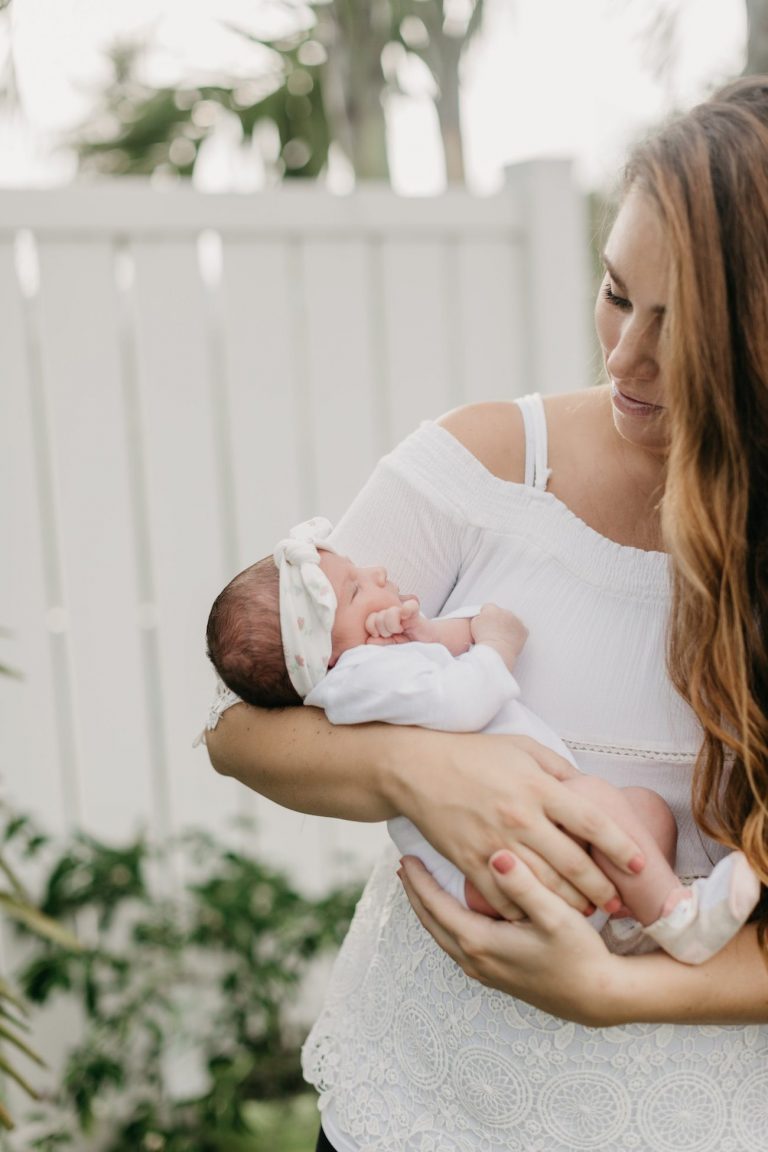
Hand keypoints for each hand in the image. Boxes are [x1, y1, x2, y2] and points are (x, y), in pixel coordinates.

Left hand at [366, 599, 436, 643]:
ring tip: (400, 631)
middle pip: (377, 616)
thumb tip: (369, 640)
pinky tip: (406, 618)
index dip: (373, 630)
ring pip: (389, 612)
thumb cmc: (409, 645)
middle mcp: (390, 614)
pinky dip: (406, 611)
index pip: (369, 620)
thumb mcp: (392, 647)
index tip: (383, 637)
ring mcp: (402, 611)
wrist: (430, 643)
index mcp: (382, 622)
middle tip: (394, 635)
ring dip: (393, 626)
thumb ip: (380, 644)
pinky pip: (409, 606)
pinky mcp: (415, 611)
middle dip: (383, 630)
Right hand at [393, 732, 643, 917]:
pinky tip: (540, 914)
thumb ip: (558, 768)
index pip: (593, 823)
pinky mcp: (470, 861)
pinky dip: (527, 910)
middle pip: (575, 865)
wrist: (415, 767)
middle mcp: (521, 817)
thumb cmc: (471, 753)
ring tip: (587, 912)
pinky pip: (506, 897)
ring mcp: (495, 843)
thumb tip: (587, 788)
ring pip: (545, 887)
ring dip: (571, 905)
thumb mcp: (522, 747)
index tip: (641, 866)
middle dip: (603, 890)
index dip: (622, 848)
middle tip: (619, 905)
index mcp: (538, 787)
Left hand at [399, 853, 624, 1025]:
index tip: (405, 856)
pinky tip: (456, 909)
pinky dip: (447, 921)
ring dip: (430, 909)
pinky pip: (458, 942)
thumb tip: (496, 856)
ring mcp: (484, 970)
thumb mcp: (554, 915)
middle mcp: (475, 959)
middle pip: (431, 922)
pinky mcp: (497, 975)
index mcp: (480, 942)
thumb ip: (523, 885)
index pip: (436, 906)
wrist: (598, 997)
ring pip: (443, 934)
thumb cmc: (578, 954)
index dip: (419, 880)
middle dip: (416, 894)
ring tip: (424, 885)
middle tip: (405, 866)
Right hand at [470, 604, 527, 670]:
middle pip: (501, 613)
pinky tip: (509, 640)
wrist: (496, 652)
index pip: (488, 608)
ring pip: (512, 621)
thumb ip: (478, 617)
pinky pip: (520, 630)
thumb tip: (482, 617)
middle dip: (498, 620)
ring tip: (500, 637)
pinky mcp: (524, 630)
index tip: (485, 623)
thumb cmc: (485, 641)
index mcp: (492, 609)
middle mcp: (506, 612)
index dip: (485, 616)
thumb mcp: (474, 625)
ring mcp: (516, 620)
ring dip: (508, 626)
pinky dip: (516, 634)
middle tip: (492, 632)